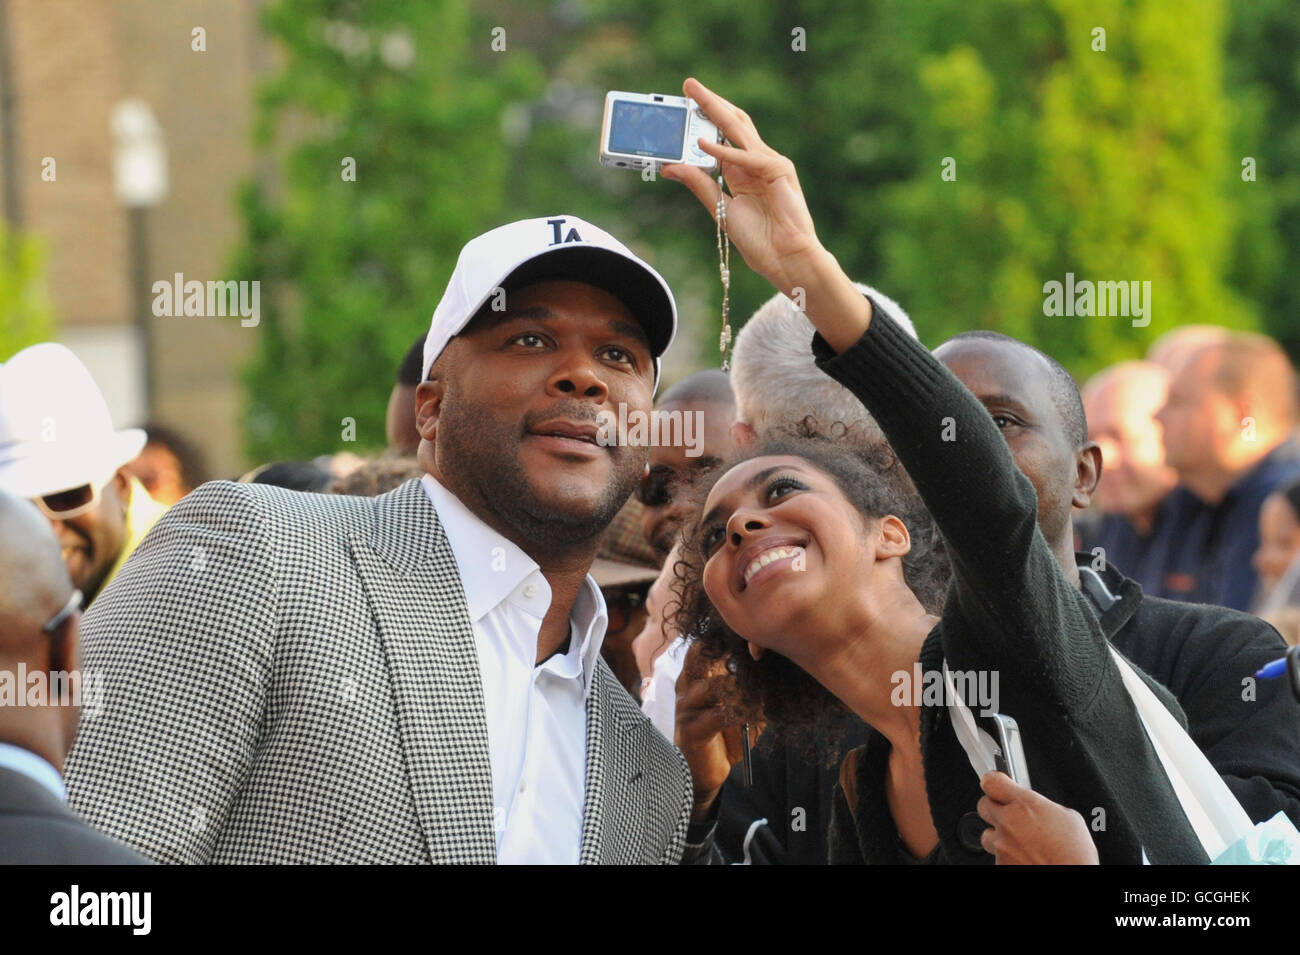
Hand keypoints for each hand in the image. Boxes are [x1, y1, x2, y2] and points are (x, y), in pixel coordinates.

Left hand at [661, 78, 870, 352]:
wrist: (786, 259)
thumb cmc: (760, 240)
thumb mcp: (720, 208)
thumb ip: (699, 184)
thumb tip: (670, 166)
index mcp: (743, 171)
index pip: (722, 136)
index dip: (704, 119)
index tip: (682, 105)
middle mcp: (756, 162)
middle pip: (731, 124)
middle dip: (709, 103)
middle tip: (688, 85)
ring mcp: (770, 164)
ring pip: (739, 130)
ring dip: (716, 112)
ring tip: (694, 96)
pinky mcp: (779, 171)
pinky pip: (747, 157)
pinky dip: (724, 151)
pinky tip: (704, 145)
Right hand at [674, 641, 763, 822]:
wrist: (705, 773)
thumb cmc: (724, 735)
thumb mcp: (740, 706)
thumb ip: (750, 688)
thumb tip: (772, 667)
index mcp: (693, 675)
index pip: (703, 645)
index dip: (726, 639)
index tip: (754, 642)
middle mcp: (685, 685)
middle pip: (702, 655)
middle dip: (732, 655)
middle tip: (758, 659)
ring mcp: (685, 707)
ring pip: (716, 686)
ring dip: (743, 690)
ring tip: (760, 696)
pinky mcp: (691, 729)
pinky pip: (721, 714)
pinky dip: (743, 713)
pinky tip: (755, 715)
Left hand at [977, 772, 1098, 864]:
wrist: (1070, 879)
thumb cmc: (1075, 856)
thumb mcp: (1069, 818)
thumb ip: (1044, 806)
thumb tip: (1037, 806)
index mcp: (1026, 804)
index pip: (992, 781)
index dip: (994, 781)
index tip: (997, 784)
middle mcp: (1009, 822)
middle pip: (983, 805)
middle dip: (995, 808)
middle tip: (1011, 815)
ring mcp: (1001, 844)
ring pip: (988, 834)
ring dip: (999, 836)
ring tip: (1021, 843)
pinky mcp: (999, 863)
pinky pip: (996, 855)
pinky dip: (1007, 855)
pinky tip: (1025, 857)